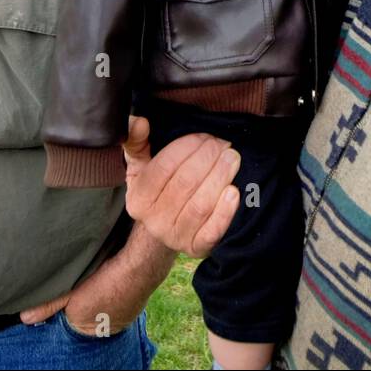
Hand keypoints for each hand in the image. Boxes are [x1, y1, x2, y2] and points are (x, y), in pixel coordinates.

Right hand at [121, 114, 240, 257]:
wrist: (167, 228)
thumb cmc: (157, 188)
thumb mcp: (140, 165)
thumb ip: (136, 141)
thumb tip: (139, 123)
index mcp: (138, 199)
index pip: (163, 167)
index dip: (186, 148)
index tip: (204, 137)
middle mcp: (153, 221)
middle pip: (185, 184)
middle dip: (208, 158)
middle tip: (223, 144)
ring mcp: (175, 237)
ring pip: (201, 204)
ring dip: (220, 178)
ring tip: (232, 158)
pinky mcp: (197, 248)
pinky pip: (213, 230)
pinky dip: (225, 211)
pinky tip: (234, 192)